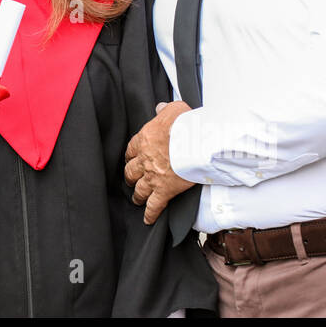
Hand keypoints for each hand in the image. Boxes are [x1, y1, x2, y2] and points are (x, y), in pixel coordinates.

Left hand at [124, 101, 195, 223]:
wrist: (195, 141)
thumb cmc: (186, 124)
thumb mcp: (174, 109)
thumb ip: (165, 110)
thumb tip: (160, 107)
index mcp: (144, 139)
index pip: (131, 149)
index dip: (130, 156)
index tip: (131, 159)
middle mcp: (144, 159)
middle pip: (131, 171)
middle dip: (130, 177)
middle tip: (131, 180)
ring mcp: (153, 176)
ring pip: (139, 189)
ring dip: (137, 195)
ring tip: (137, 199)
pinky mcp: (164, 190)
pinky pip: (154, 205)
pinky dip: (150, 214)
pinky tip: (148, 219)